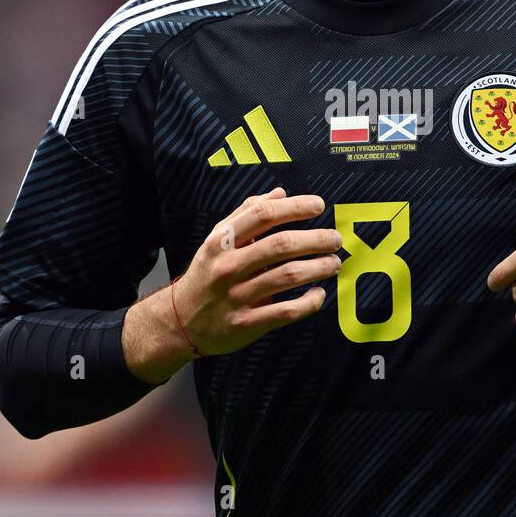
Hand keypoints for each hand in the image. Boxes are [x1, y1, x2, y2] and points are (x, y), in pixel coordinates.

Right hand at [171, 187, 343, 355]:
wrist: (180, 322)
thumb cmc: (206, 275)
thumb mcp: (217, 241)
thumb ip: (246, 214)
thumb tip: (279, 193)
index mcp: (221, 242)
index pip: (262, 215)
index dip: (295, 207)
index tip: (319, 206)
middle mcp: (228, 267)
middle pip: (280, 245)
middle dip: (315, 239)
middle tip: (334, 239)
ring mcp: (237, 296)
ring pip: (287, 276)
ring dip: (318, 267)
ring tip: (334, 263)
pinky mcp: (246, 324)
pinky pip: (286, 311)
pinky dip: (309, 302)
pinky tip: (318, 294)